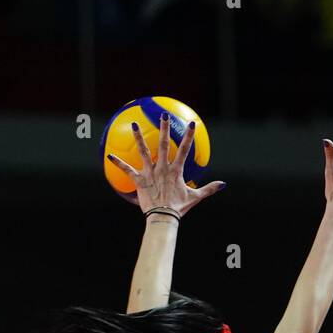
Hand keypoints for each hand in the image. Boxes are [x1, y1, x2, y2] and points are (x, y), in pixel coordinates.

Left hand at [107, 115, 225, 217]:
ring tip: (135, 124)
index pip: (184, 150)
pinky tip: (109, 155)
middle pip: (163, 144)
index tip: (191, 124)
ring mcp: (150, 173)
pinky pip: (127, 170)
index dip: (188, 136)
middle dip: (164, 128)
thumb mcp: (195, 197)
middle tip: (163, 115)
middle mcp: (162, 168)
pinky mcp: (139, 180)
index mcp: (176, 170)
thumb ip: (209, 189)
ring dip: (139, 137)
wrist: (163, 217)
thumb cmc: (179, 207)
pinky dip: (118, 163)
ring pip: (144, 151)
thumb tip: (223, 184)